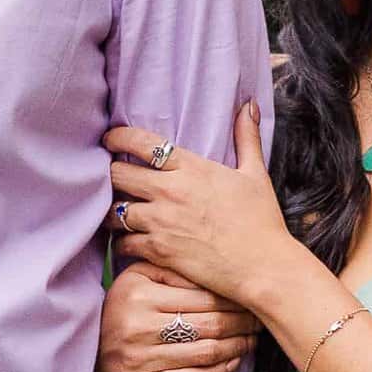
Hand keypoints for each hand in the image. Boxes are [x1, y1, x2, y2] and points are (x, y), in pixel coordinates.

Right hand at [100, 259, 260, 371]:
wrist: (91, 351)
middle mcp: (138, 326)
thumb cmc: (124, 307)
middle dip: (241, 324)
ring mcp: (140, 359)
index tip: (251, 300)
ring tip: (251, 340)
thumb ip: (171, 270)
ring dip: (237, 347)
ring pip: (206, 353)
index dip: (234, 300)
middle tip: (258, 321)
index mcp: (139, 294)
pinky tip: (233, 361)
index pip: (203, 297)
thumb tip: (216, 270)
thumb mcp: (138, 278)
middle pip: (209, 325)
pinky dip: (220, 371)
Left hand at [105, 105, 294, 304]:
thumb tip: (249, 105)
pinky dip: (121, 243)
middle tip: (111, 179)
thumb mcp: (255, 174)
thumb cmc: (261, 221)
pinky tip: (128, 242)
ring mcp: (160, 222)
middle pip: (116, 174)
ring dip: (110, 211)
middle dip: (108, 174)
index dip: (117, 137)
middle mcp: (170, 191)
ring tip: (115, 212)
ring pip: (112, 211)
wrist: (263, 266)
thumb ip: (246, 137)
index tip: (110, 139)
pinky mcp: (157, 251)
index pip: (140, 142)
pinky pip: (122, 243)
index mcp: (191, 167)